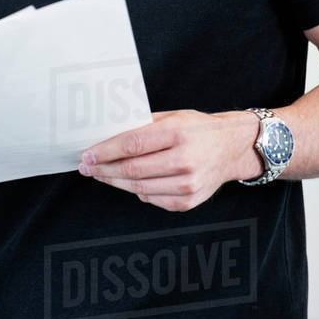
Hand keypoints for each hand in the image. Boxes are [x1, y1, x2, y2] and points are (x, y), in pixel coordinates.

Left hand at [77, 109, 261, 211]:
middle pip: (132, 169)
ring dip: (115, 182)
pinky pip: (153, 199)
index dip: (105, 151)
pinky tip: (127, 183)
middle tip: (86, 167)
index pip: (132, 144)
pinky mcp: (189, 200)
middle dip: (104, 169)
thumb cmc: (197, 129)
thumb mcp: (172, 117)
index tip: (87, 154)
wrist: (232, 148)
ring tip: (101, 174)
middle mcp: (184, 160)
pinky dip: (136, 192)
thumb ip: (142, 126)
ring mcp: (188, 184)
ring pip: (139, 188)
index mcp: (177, 133)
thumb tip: (107, 136)